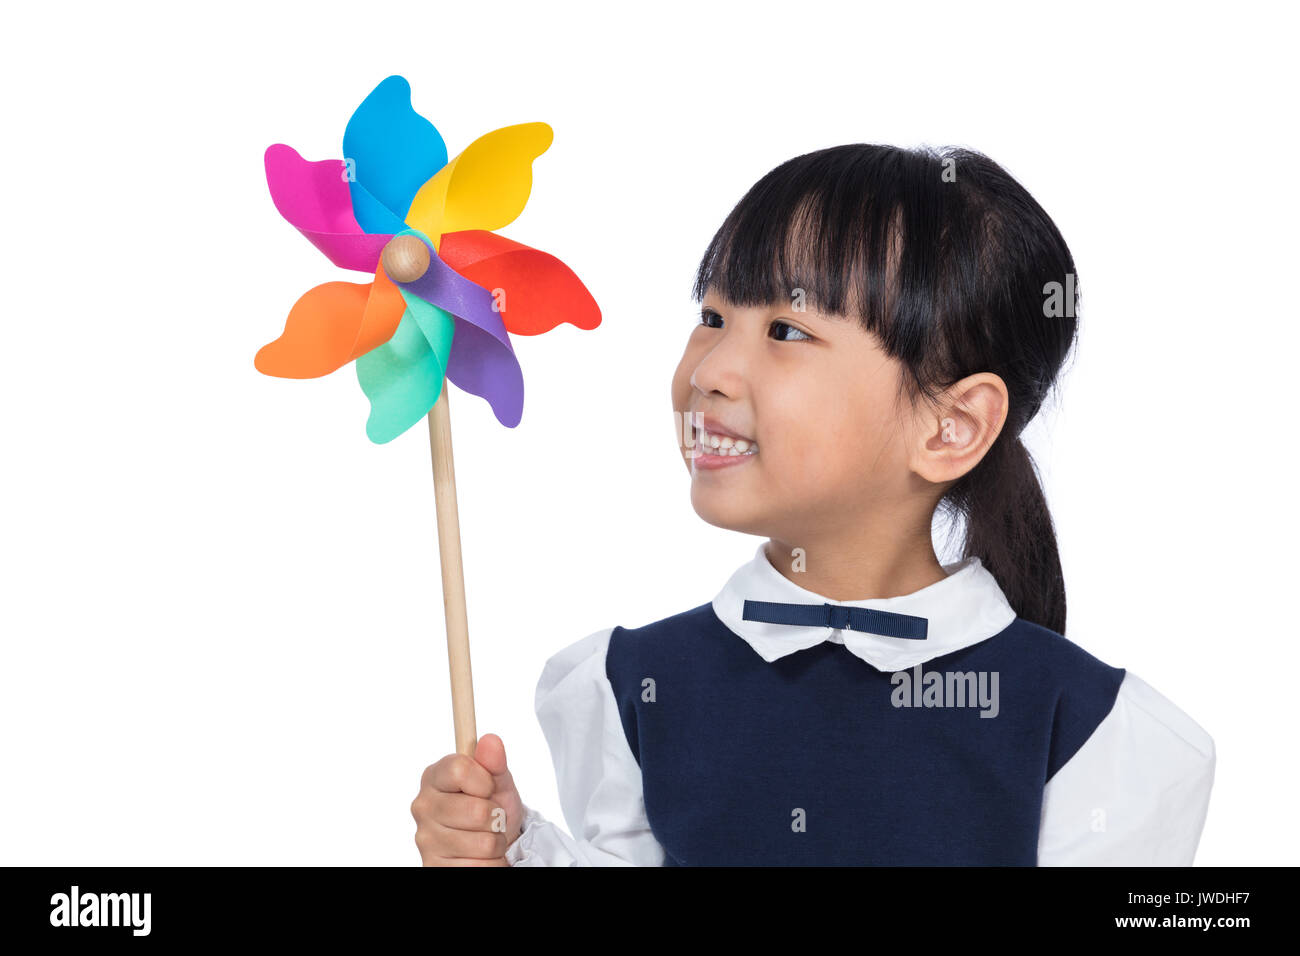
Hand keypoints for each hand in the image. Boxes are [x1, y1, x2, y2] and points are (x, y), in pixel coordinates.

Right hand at [411, 733, 525, 865]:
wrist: (494, 846)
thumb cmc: (492, 810)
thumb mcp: (499, 782)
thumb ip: (494, 762)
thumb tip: (491, 740)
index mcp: (435, 777)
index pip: (459, 769)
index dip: (484, 780)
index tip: (487, 787)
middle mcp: (423, 807)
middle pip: (477, 810)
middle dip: (495, 816)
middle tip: (489, 818)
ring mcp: (426, 840)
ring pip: (483, 842)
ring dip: (495, 842)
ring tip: (485, 837)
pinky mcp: (434, 867)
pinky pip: (480, 867)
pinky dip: (491, 863)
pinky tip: (479, 857)